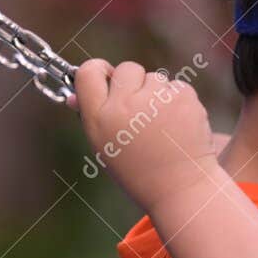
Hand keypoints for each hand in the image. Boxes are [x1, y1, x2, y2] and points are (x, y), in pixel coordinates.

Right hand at [71, 59, 220, 211]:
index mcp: (100, 119)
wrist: (181, 189)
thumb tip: (74, 95)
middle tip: (141, 111)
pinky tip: (178, 126)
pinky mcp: (183, 98)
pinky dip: (178, 101)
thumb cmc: (139, 171)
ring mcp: (155, 100)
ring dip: (158, 94)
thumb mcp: (106, 148)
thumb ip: (92, 116)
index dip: (99, 70)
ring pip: (155, 78)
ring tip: (162, 126)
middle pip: (126, 68)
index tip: (107, 76)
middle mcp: (125, 105)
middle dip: (134, 83)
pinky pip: (176, 87)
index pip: (88, 72)